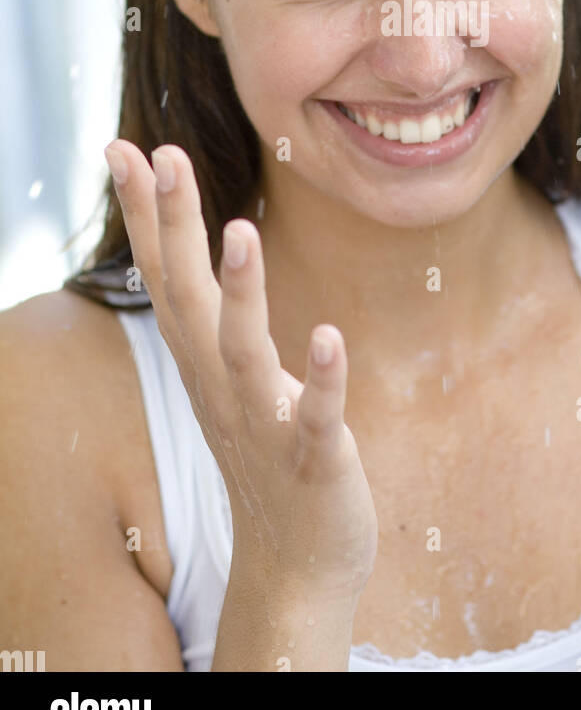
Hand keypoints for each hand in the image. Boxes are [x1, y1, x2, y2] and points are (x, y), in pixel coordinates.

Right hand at [104, 139, 378, 602]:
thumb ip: (217, 311)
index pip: (164, 274)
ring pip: (242, 351)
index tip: (123, 145)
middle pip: (188, 296)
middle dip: (174, 226)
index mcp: (203, 360)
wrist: (295, 563)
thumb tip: (206, 240)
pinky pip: (316, 416)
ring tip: (239, 229)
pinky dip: (320, 379)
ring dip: (240, 291)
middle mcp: (221, 384)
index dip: (145, 212)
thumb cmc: (265, 446)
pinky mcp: (314, 459)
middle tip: (164, 154)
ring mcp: (264, 422)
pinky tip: (328, 337)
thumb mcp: (227, 372)